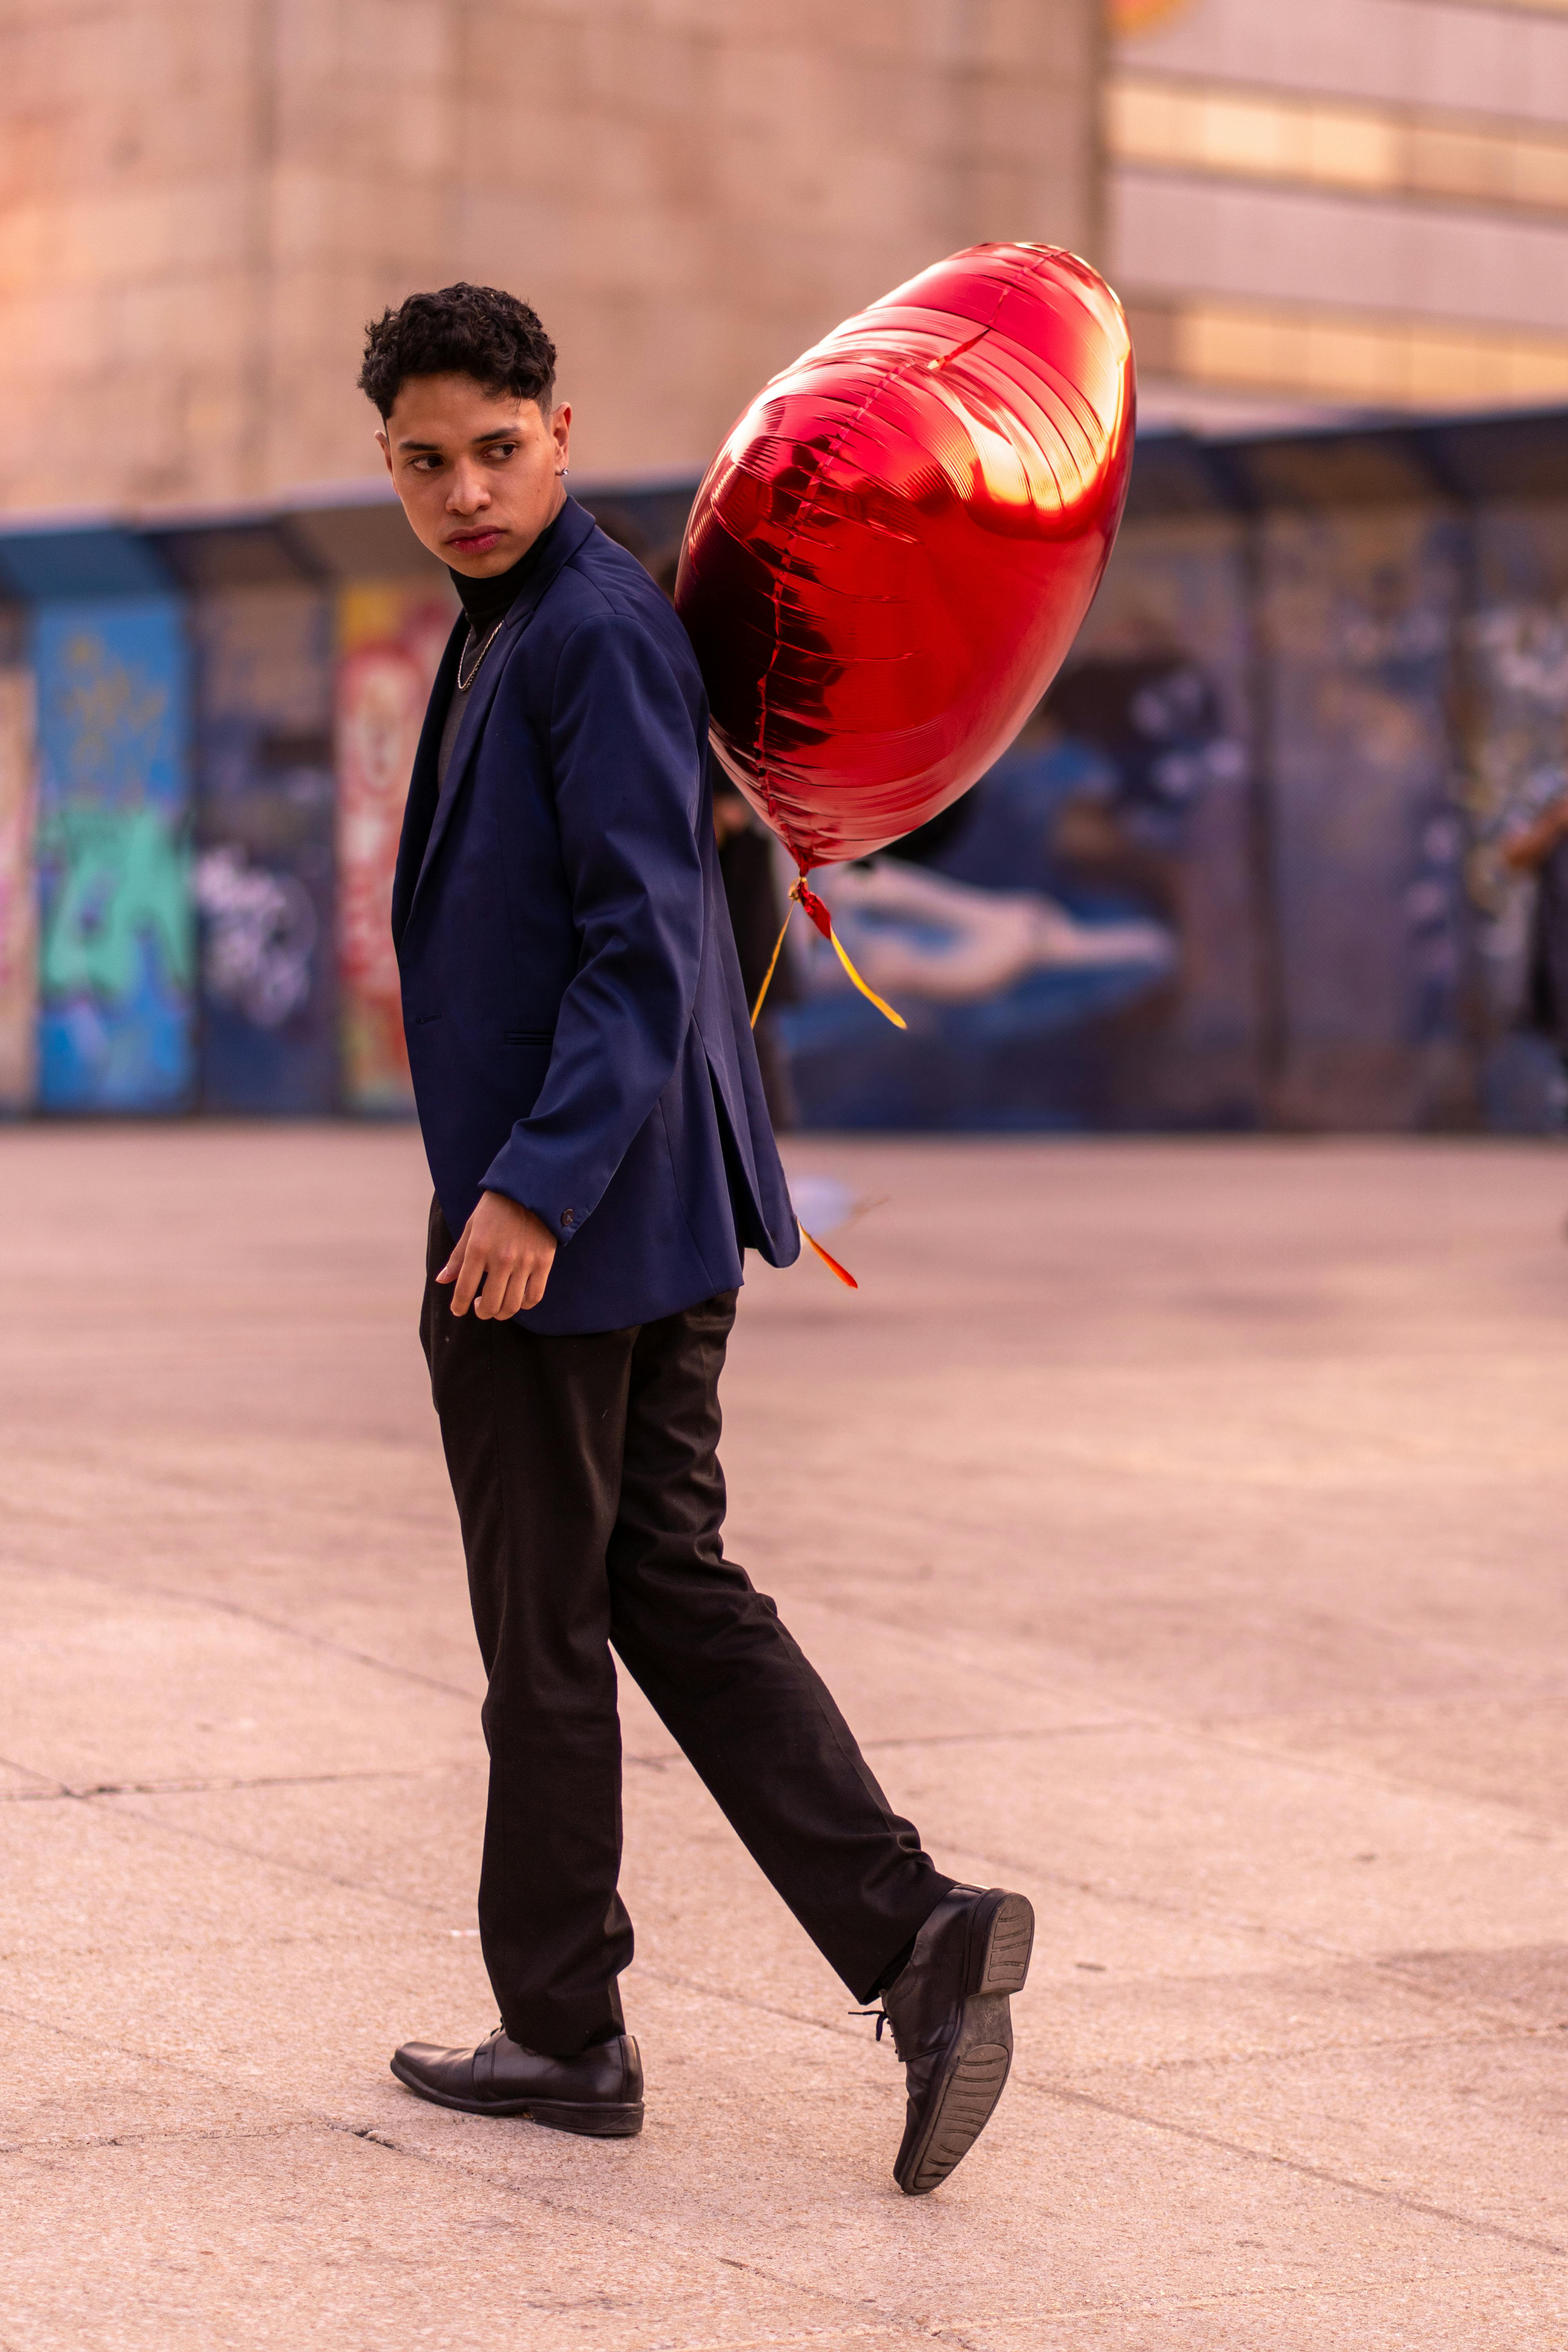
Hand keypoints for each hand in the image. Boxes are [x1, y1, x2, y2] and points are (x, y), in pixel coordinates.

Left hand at [437, 1191, 557, 1318]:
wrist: (532, 1189)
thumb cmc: (496, 1207)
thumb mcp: (471, 1227)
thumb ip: (457, 1257)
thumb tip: (441, 1281)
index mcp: (479, 1248)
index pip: (464, 1289)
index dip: (459, 1305)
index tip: (458, 1310)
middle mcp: (501, 1259)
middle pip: (490, 1304)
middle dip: (482, 1312)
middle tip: (480, 1307)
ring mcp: (525, 1262)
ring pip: (512, 1305)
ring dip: (501, 1312)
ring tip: (497, 1306)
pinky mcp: (544, 1262)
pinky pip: (534, 1296)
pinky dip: (523, 1304)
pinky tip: (517, 1299)